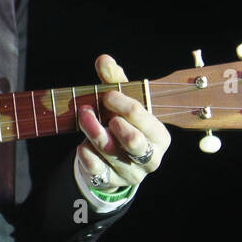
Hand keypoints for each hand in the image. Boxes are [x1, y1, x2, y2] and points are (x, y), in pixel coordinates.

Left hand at [74, 53, 170, 195]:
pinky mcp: (112, 182)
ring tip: (84, 117)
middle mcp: (151, 157)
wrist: (114, 159)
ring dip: (92, 131)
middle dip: (111, 121)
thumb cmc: (123, 123)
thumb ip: (115, 80)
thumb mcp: (122, 102)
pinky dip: (86, 153)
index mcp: (160, 136)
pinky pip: (96, 169)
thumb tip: (104, 60)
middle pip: (133, 141)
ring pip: (111, 152)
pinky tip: (82, 144)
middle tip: (92, 109)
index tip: (107, 95)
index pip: (143, 117)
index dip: (123, 104)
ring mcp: (132, 173)